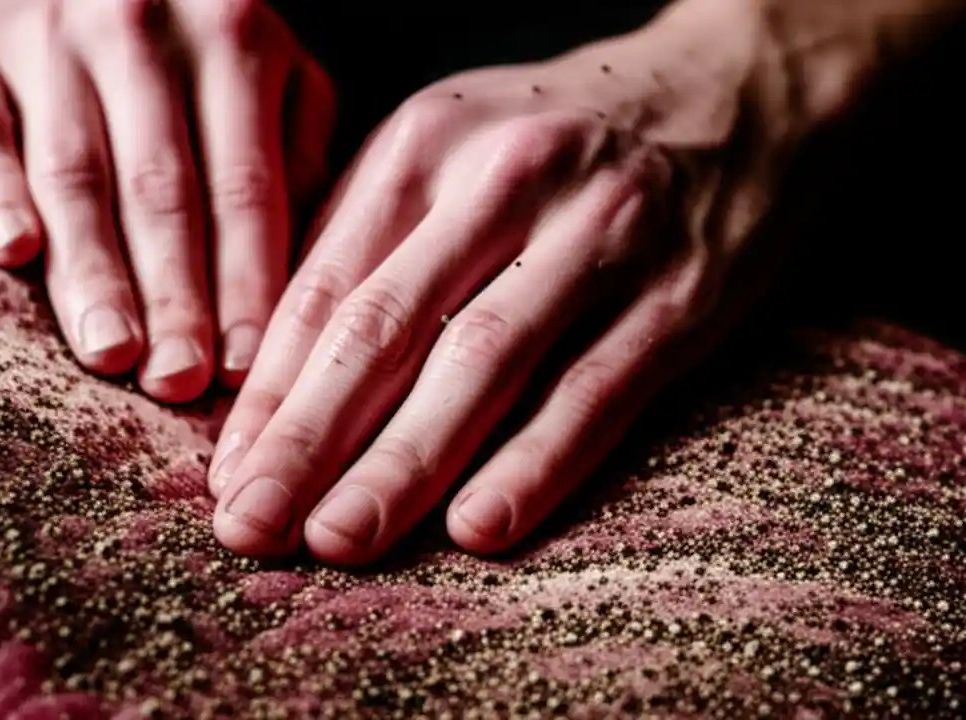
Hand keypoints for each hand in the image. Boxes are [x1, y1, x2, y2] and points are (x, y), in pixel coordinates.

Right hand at [0, 0, 334, 401]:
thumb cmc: (205, 47)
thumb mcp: (280, 75)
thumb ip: (299, 155)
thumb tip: (302, 274)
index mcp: (232, 38)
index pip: (244, 184)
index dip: (246, 281)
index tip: (249, 369)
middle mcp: (139, 30)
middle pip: (161, 188)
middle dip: (174, 295)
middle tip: (179, 381)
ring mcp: (48, 38)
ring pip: (75, 171)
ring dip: (92, 268)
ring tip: (111, 352)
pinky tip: (15, 252)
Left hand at [207, 0, 838, 563]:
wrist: (738, 89)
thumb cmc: (564, 137)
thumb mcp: (453, 143)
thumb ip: (368, 233)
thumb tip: (278, 365)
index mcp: (426, 142)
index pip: (326, 286)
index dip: (269, 392)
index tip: (227, 476)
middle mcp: (503, 180)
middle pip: (386, 326)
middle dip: (308, 437)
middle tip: (249, 526)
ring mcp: (596, 236)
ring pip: (482, 362)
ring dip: (404, 462)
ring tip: (338, 540)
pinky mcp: (679, 294)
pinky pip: (596, 389)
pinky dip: (536, 462)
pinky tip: (479, 528)